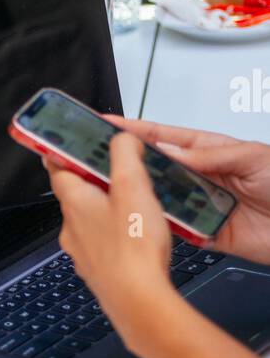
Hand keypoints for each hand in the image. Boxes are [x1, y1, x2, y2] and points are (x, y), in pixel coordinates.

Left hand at [45, 132, 175, 356]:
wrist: (138, 300)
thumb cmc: (132, 248)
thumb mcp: (133, 186)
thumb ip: (125, 155)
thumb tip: (122, 139)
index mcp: (75, 203)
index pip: (56, 170)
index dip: (61, 154)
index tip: (65, 144)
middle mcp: (72, 228)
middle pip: (75, 197)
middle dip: (92, 183)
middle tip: (115, 173)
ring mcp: (83, 252)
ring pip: (89, 223)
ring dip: (105, 211)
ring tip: (133, 205)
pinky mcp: (98, 271)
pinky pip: (102, 246)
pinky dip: (115, 236)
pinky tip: (135, 238)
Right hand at [107, 116, 269, 263]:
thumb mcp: (252, 156)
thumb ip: (210, 154)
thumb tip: (173, 151)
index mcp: (208, 150)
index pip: (164, 137)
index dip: (135, 131)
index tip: (108, 125)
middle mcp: (200, 176)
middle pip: (156, 169)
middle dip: (131, 165)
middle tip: (105, 162)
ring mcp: (201, 204)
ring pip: (162, 200)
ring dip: (145, 197)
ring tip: (124, 191)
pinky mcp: (205, 233)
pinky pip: (179, 231)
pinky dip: (166, 228)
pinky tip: (154, 221)